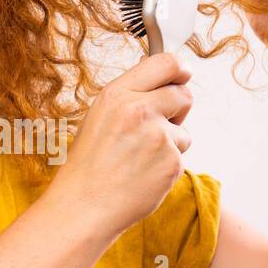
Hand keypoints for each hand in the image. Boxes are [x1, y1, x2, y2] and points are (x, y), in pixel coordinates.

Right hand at [48, 52, 193, 238]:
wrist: (84, 205)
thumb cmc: (88, 164)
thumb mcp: (99, 116)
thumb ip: (130, 95)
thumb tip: (162, 79)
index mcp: (117, 94)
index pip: (165, 62)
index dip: (180, 68)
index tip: (183, 74)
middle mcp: (139, 110)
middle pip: (184, 94)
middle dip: (178, 109)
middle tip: (160, 125)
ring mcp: (158, 136)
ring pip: (184, 131)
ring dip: (170, 143)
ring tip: (140, 158)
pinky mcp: (171, 162)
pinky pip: (181, 157)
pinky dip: (166, 166)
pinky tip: (143, 174)